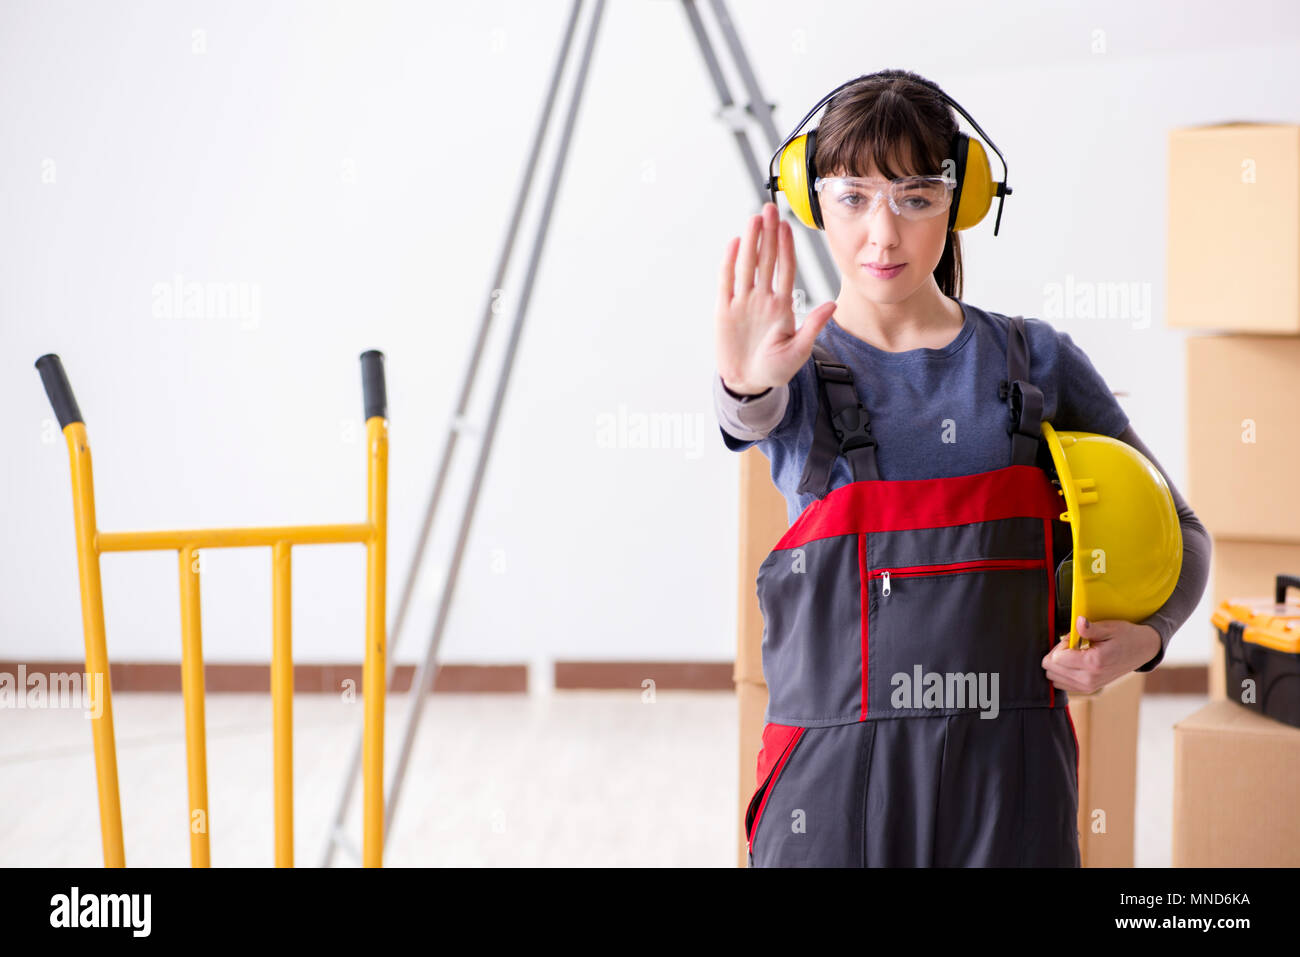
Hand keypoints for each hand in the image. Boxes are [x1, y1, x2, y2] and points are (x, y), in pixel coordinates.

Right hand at [715, 201, 836, 394]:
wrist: (748, 382)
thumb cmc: (775, 369)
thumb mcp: (798, 351)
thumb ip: (812, 326)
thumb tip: (832, 305)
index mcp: (781, 306)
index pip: (785, 270)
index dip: (786, 247)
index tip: (787, 226)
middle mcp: (762, 299)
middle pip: (766, 260)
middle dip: (768, 234)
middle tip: (770, 208)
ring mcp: (743, 303)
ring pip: (747, 266)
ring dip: (751, 242)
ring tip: (754, 218)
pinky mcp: (724, 311)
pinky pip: (727, 282)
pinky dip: (729, 263)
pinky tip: (735, 244)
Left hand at [1040, 616, 1161, 693]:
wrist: (1142, 651)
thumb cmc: (1126, 637)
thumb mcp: (1109, 628)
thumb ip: (1090, 628)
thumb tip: (1079, 622)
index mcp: (1093, 663)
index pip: (1056, 658)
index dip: (1061, 645)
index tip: (1073, 638)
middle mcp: (1089, 679)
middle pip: (1051, 669)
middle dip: (1057, 654)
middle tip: (1073, 645)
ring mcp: (1088, 687)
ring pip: (1054, 677)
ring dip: (1059, 663)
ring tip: (1075, 653)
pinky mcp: (1087, 689)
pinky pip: (1061, 683)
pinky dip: (1063, 672)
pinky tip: (1075, 662)